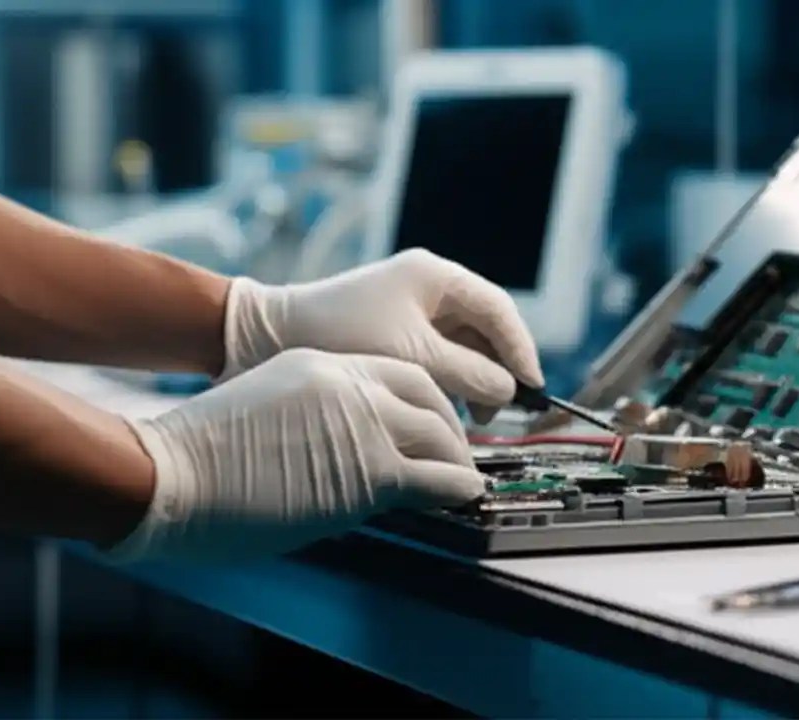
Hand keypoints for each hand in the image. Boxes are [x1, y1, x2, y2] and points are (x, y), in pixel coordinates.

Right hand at [109, 348, 484, 560]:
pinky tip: (462, 497)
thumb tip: (346, 457)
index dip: (425, 402)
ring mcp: (363, 423)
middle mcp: (350, 384)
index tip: (433, 424)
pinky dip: (458, 487)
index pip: (400, 373)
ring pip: (440, 437)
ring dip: (457, 461)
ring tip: (462, 481)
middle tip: (457, 454)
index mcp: (321, 366)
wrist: (166, 474)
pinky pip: (437, 477)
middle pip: (429, 399)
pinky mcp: (370, 468)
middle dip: (450, 428)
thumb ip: (313, 419)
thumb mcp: (266, 412)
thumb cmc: (196, 459)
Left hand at [221, 249, 543, 423]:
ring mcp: (406, 310)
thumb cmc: (342, 335)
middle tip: (503, 411)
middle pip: (483, 330)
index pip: (498, 309)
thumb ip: (470, 374)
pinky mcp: (388, 333)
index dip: (520, 349)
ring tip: (472, 418)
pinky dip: (447, 383)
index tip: (532, 386)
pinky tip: (444, 409)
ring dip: (472, 382)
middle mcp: (424, 287)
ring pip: (460, 348)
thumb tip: (508, 390)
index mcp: (434, 276)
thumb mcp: (415, 358)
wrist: (266, 338)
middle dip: (497, 370)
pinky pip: (435, 358)